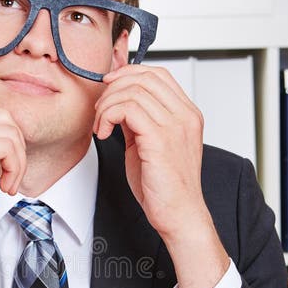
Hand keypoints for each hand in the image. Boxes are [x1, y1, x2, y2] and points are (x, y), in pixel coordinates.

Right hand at [0, 95, 25, 287]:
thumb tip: (15, 130)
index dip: (6, 132)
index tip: (4, 162)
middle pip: (3, 115)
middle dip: (17, 146)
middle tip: (11, 174)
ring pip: (8, 129)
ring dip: (17, 159)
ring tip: (8, 182)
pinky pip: (5, 145)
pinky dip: (13, 167)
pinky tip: (5, 186)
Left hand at [93, 64, 205, 236]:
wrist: (179, 214)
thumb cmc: (165, 186)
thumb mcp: (150, 144)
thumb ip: (139, 120)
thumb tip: (118, 102)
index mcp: (186, 114)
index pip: (158, 74)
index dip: (128, 74)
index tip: (109, 87)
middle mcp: (185, 116)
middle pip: (144, 77)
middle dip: (113, 88)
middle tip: (100, 110)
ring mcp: (175, 126)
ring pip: (133, 91)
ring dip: (107, 105)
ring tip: (101, 126)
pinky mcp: (160, 139)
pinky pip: (128, 109)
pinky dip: (108, 116)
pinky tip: (104, 133)